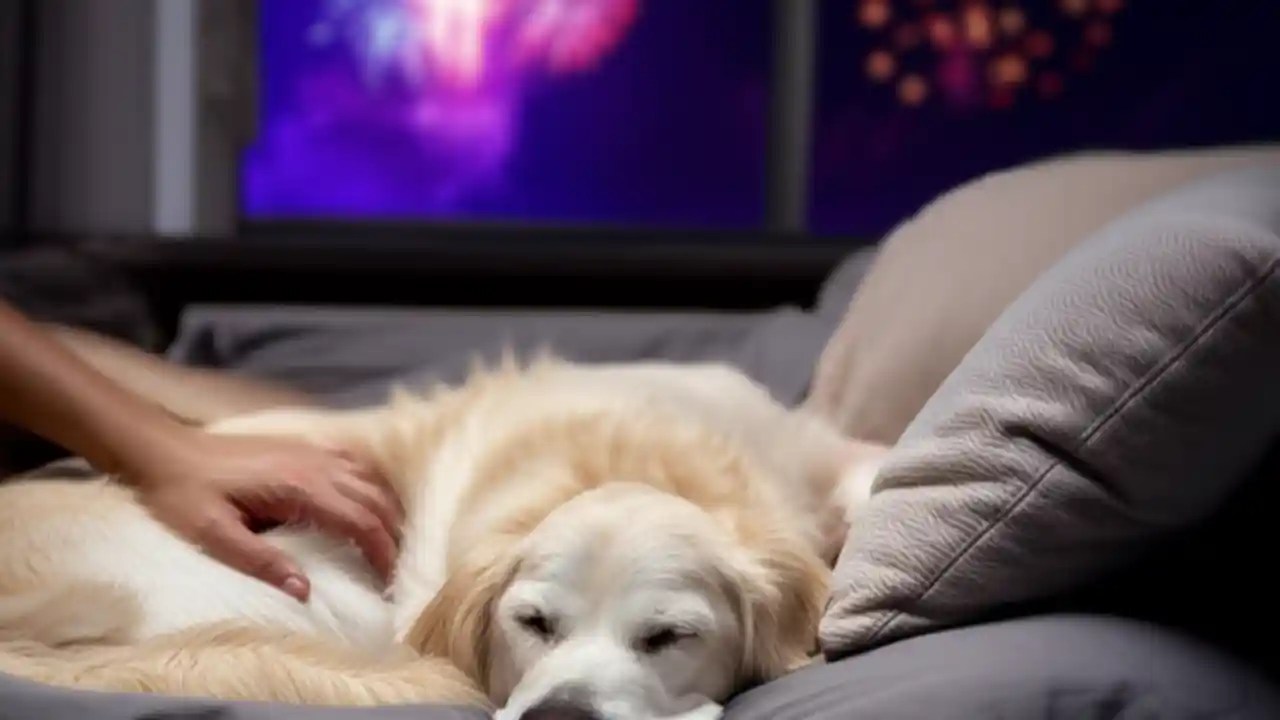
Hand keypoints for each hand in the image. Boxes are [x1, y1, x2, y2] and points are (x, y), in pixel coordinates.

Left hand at [123, 430, 402, 601]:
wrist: (161, 450)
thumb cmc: (182, 495)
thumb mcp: (212, 536)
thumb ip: (260, 561)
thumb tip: (306, 591)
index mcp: (299, 487)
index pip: (360, 520)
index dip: (382, 551)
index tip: (389, 580)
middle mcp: (315, 464)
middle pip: (375, 499)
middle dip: (392, 534)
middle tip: (395, 569)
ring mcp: (310, 451)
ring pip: (370, 478)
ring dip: (386, 509)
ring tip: (390, 540)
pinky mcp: (301, 447)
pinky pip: (353, 462)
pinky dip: (371, 483)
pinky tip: (369, 499)